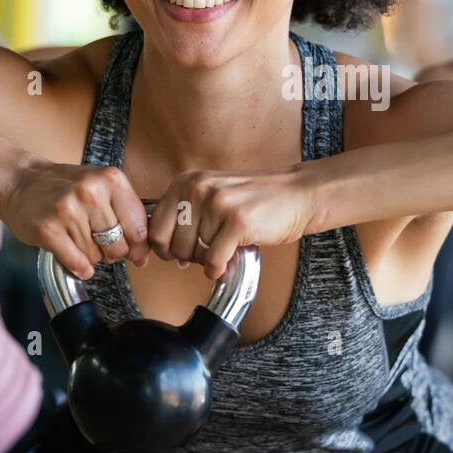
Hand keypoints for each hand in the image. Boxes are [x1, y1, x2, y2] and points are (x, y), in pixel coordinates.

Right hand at [0, 157, 151, 279]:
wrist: (21, 182)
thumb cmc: (67, 187)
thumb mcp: (102, 189)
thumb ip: (126, 218)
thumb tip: (143, 258)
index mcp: (111, 180)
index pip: (139, 228)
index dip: (138, 247)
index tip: (134, 251)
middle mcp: (91, 193)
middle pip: (118, 245)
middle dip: (112, 252)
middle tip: (99, 243)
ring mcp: (68, 211)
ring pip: (96, 256)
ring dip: (91, 256)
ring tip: (78, 240)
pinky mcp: (48, 229)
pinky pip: (76, 263)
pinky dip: (79, 268)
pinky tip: (75, 258)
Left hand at [146, 166, 317, 279]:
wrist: (297, 193)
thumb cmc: (255, 200)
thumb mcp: (211, 197)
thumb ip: (185, 218)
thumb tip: (165, 253)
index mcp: (186, 182)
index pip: (155, 228)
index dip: (164, 248)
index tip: (177, 254)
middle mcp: (198, 188)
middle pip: (172, 245)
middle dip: (190, 257)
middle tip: (209, 252)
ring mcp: (218, 203)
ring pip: (194, 254)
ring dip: (209, 262)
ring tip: (225, 253)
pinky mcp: (238, 221)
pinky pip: (214, 260)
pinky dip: (219, 270)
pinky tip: (229, 263)